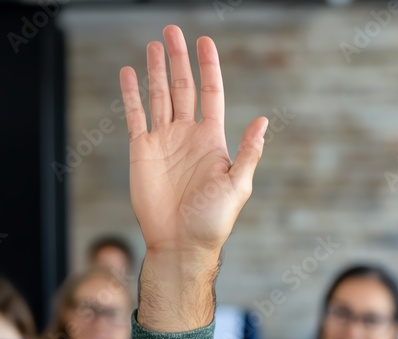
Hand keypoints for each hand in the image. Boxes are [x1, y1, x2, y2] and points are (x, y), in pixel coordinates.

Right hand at [119, 25, 266, 257]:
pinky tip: (129, 73)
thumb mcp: (237, 186)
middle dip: (179, 59)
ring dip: (156, 70)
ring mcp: (164, 141)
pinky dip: (131, 94)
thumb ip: (248, 152)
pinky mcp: (141, 151)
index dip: (208, 68)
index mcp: (213, 140)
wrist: (181, 243)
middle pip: (183, 88)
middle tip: (172, 31)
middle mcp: (188, 135)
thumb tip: (263, 121)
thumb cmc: (213, 221)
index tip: (204, 42)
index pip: (211, 94)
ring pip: (159, 96)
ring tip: (154, 44)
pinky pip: (135, 115)